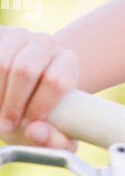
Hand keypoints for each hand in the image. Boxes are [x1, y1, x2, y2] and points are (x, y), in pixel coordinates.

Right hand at [0, 27, 79, 150]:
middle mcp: (45, 43)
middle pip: (25, 69)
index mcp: (67, 62)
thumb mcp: (54, 133)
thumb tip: (36, 132)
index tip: (30, 124)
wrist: (24, 91)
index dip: (40, 106)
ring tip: (0, 109)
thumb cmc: (42, 114)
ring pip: (2, 62)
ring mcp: (18, 35)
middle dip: (13, 103)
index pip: (56, 79)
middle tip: (8, 123)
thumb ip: (54, 141)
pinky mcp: (0, 34)